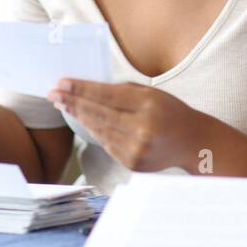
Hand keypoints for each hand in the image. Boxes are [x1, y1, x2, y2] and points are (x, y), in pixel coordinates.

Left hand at [44, 79, 200, 172]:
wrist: (193, 142)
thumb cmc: (171, 112)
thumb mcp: (152, 94)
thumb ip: (123, 92)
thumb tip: (88, 89)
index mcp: (148, 105)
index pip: (106, 95)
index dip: (81, 89)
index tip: (62, 83)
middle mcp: (141, 129)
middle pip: (98, 114)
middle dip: (73, 102)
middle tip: (53, 94)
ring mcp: (136, 149)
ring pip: (99, 130)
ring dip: (80, 117)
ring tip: (64, 104)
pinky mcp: (132, 163)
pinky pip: (107, 144)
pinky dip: (96, 131)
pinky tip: (86, 121)